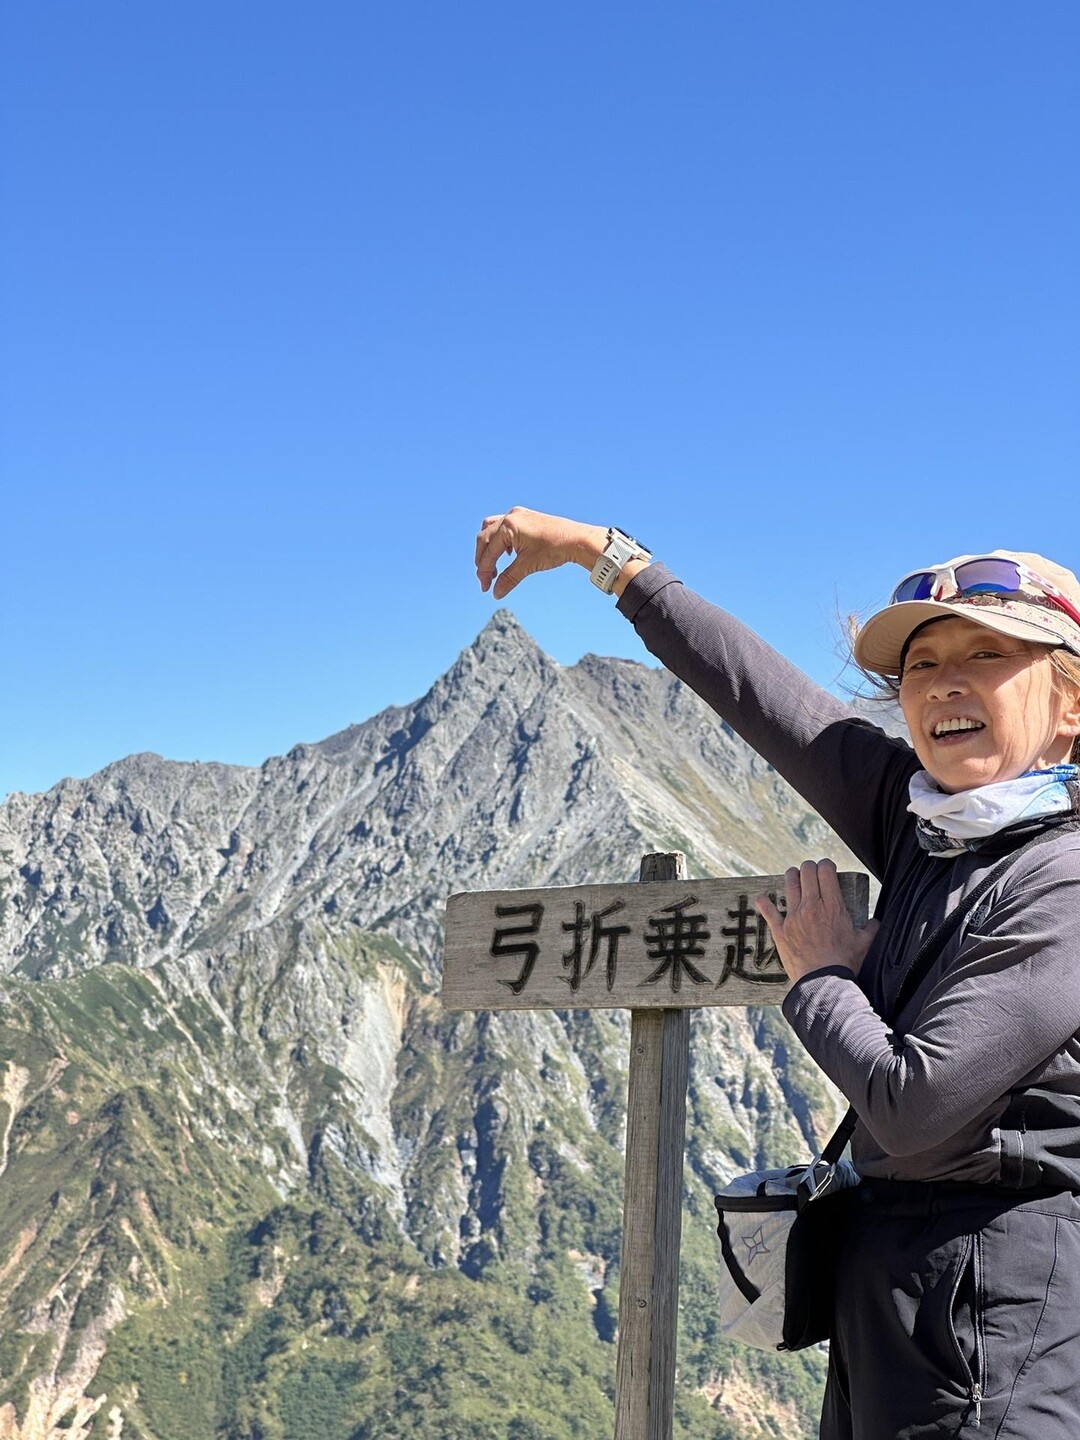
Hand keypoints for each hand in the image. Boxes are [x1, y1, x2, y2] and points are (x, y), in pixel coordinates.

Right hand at [475, 508, 607, 598]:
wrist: (577, 539)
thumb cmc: (554, 549)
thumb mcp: (528, 565)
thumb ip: (509, 578)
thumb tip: (496, 593)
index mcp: (508, 526)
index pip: (489, 551)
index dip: (484, 570)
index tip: (485, 587)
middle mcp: (510, 516)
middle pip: (485, 539)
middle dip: (483, 560)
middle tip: (486, 579)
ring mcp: (517, 515)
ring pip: (491, 530)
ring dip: (489, 549)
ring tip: (493, 567)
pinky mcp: (525, 517)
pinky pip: (503, 527)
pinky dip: (500, 541)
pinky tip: (508, 554)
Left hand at [755, 859, 879, 984]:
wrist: (824, 982)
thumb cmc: (845, 963)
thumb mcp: (865, 943)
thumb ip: (871, 928)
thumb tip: (875, 922)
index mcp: (833, 906)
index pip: (826, 871)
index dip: (826, 864)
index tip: (826, 868)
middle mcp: (812, 906)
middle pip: (806, 872)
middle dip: (809, 868)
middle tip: (810, 872)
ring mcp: (794, 917)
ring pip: (789, 883)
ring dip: (791, 876)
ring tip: (793, 877)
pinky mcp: (780, 930)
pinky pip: (768, 910)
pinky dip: (764, 902)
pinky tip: (763, 898)